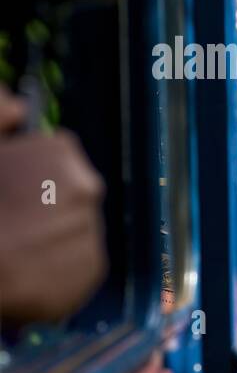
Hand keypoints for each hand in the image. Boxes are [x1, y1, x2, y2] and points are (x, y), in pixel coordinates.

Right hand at [0, 89, 107, 323]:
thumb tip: (18, 104)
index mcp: (59, 153)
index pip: (56, 152)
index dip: (30, 167)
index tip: (11, 180)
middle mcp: (87, 187)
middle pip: (69, 188)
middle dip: (44, 199)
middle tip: (8, 216)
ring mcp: (92, 228)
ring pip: (72, 224)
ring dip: (51, 231)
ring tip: (13, 245)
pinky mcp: (92, 268)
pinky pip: (76, 260)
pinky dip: (57, 264)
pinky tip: (26, 268)